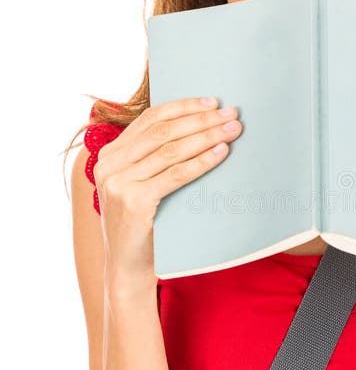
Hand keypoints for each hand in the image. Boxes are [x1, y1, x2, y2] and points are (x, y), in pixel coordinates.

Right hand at [94, 97, 242, 282]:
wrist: (128, 266)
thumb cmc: (144, 224)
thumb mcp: (140, 184)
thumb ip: (152, 159)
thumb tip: (198, 127)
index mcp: (109, 154)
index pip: (150, 119)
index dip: (183, 107)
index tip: (212, 102)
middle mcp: (109, 164)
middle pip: (163, 131)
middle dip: (201, 120)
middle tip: (231, 114)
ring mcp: (118, 182)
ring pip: (171, 150)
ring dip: (206, 136)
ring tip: (232, 131)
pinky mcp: (133, 201)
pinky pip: (175, 174)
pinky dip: (201, 161)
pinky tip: (221, 153)